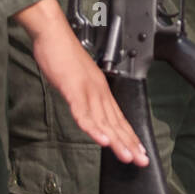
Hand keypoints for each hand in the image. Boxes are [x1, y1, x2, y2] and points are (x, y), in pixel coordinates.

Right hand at [16, 0, 148, 166]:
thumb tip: (87, 111)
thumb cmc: (62, 54)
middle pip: (116, 122)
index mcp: (100, 89)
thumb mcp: (76, 79)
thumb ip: (83, 96)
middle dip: (129, 143)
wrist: (52, 33)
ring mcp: (87, 90)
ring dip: (116, 141)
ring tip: (127, 157)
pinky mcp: (73, 89)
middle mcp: (98, 91)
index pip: (118, 117)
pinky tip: (102, 140)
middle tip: (141, 161)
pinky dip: (93, 128)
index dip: (129, 135)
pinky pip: (84, 112)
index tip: (138, 151)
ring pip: (104, 121)